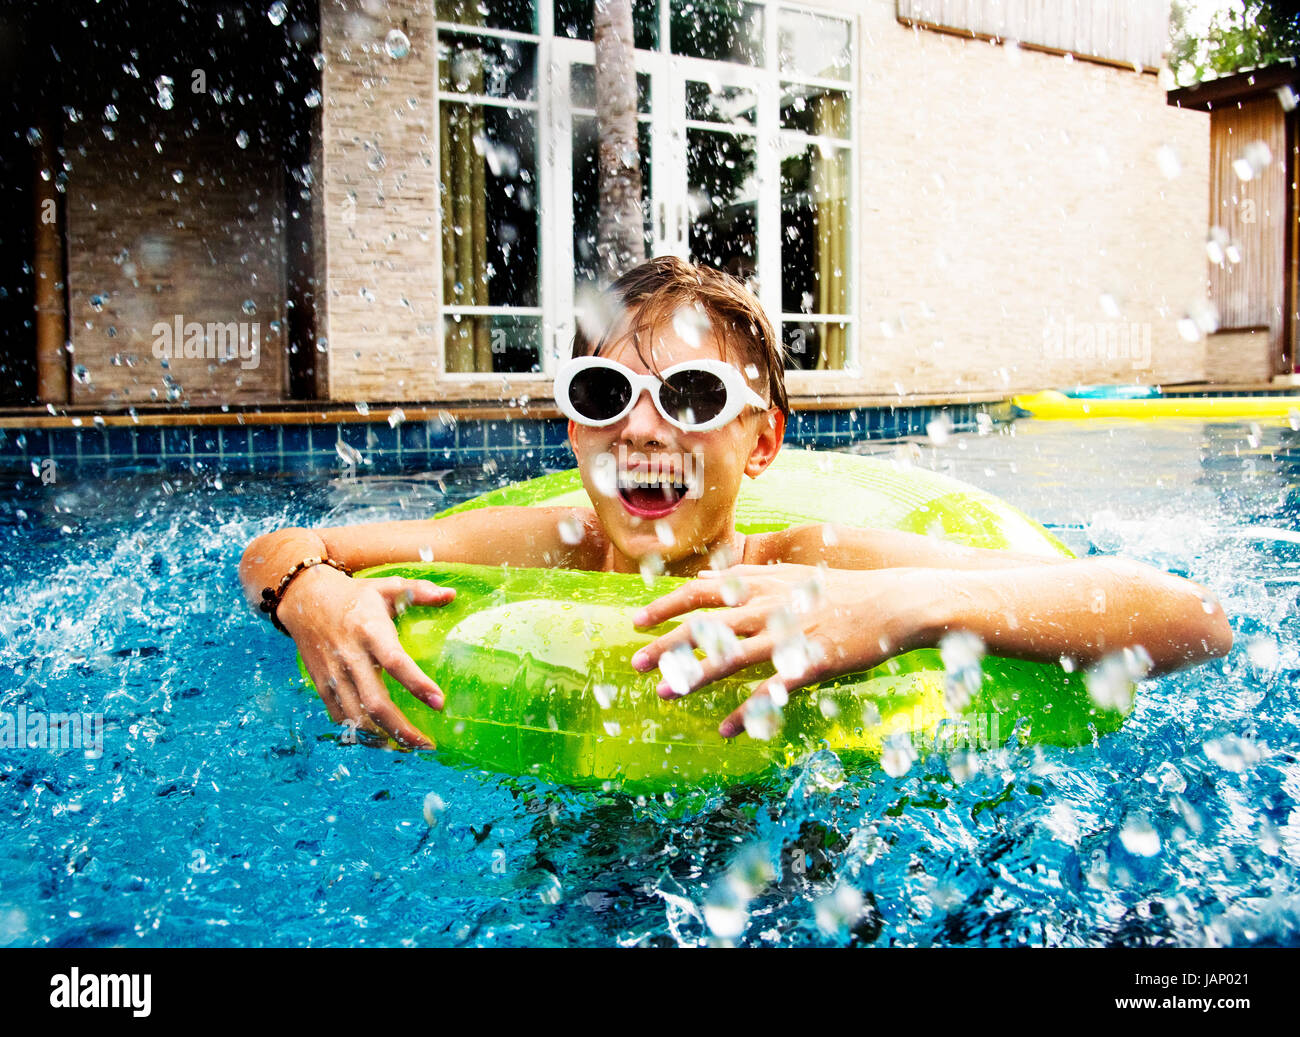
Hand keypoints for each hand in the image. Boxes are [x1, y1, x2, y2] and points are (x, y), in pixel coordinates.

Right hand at [278, 565, 456, 747]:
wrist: (304, 600)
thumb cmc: (355, 595)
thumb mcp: (387, 586)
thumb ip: (420, 591)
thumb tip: (452, 595)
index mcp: (370, 631)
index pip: (395, 662)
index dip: (417, 684)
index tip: (440, 703)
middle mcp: (350, 656)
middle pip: (375, 702)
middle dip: (403, 729)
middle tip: (428, 745)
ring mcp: (333, 674)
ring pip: (357, 717)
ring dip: (384, 738)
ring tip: (410, 746)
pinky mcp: (321, 685)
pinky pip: (341, 718)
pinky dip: (361, 733)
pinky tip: (383, 740)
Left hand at [630, 563, 935, 738]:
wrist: (895, 602)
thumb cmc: (840, 592)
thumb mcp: (790, 576)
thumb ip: (746, 580)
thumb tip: (705, 581)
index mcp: (761, 584)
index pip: (701, 592)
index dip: (666, 607)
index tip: (636, 622)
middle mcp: (768, 606)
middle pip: (705, 625)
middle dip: (667, 645)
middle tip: (636, 664)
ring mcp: (787, 634)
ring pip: (729, 656)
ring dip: (693, 676)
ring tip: (664, 694)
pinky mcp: (809, 663)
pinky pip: (769, 690)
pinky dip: (744, 711)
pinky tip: (724, 729)